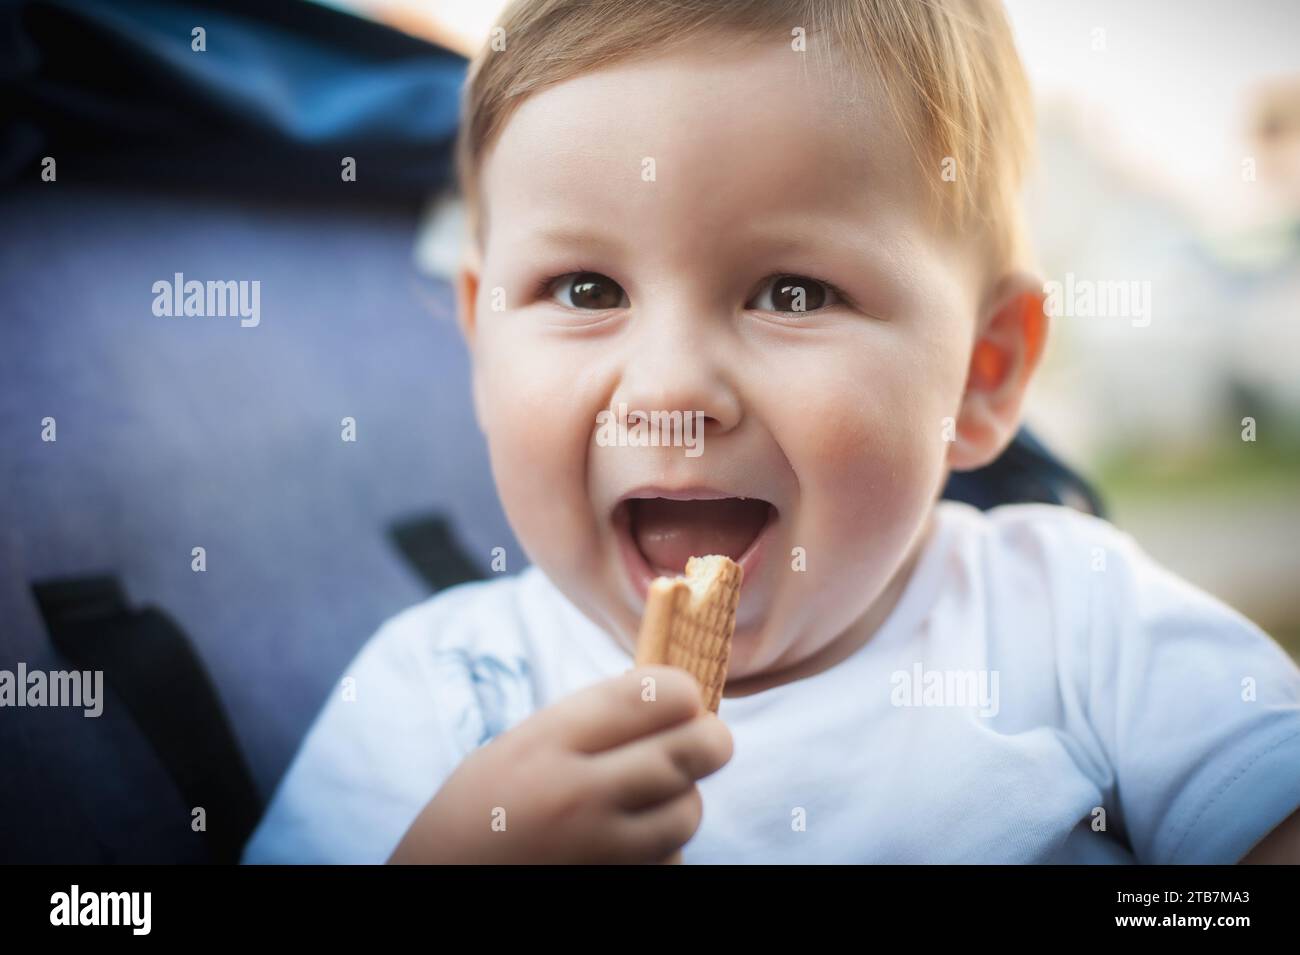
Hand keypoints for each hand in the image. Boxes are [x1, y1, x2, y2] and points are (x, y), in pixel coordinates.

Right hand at [388, 664, 733, 863]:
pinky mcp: (615, 886)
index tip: (683, 700)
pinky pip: (671, 861)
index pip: (657, 695)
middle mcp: (579, 794)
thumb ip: (591, 720)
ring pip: (689, 812)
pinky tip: (625, 845)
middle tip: (706, 740)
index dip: (684, 693)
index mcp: (550, 741)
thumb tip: (672, 696)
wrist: (441, 884)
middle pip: (693, 751)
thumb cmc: (479, 809)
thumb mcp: (521, 745)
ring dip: (681, 800)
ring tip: (648, 798)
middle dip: (709, 740)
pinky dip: (661, 851)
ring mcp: (599, 850)